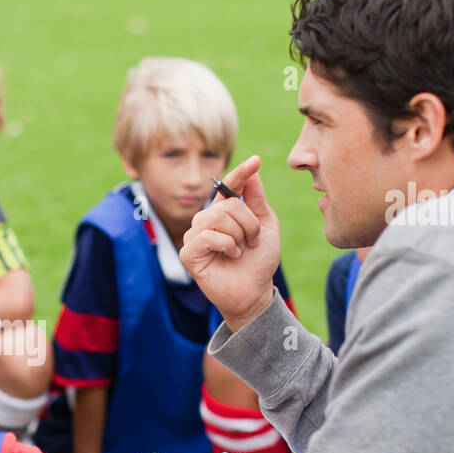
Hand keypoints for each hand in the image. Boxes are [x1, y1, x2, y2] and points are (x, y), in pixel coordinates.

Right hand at [180, 155, 281, 329]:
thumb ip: (257, 200)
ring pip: (218, 218)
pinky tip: (232, 256)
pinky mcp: (188, 253)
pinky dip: (227, 245)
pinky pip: (208, 236)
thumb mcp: (265, 226)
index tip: (256, 161)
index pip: (229, 186)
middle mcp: (206, 221)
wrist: (254, 292)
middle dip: (248, 222)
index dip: (241, 173)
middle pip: (228, 204)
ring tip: (241, 250)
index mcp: (223, 212)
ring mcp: (194, 236)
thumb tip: (252, 171)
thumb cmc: (259, 261)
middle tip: (252, 241)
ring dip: (239, 235)